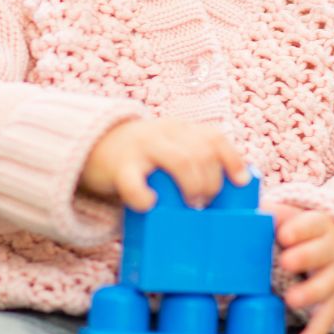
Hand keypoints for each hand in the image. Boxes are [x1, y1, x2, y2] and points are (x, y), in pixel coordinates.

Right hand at [79, 118, 248, 211]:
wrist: (92, 144)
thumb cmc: (142, 156)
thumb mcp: (169, 147)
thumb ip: (192, 159)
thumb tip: (227, 189)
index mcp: (180, 129)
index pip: (213, 137)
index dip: (232, 159)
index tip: (241, 182)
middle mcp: (164, 133)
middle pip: (201, 152)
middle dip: (211, 181)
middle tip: (206, 201)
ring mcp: (142, 147)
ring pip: (179, 161)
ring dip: (192, 186)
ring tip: (191, 205)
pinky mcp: (119, 167)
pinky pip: (134, 181)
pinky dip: (144, 196)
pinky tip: (150, 204)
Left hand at [265, 202, 333, 333]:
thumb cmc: (312, 234)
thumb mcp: (301, 217)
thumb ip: (276, 213)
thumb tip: (247, 208)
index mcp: (320, 226)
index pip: (312, 224)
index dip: (298, 229)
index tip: (283, 234)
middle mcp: (331, 252)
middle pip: (321, 253)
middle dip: (304, 257)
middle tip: (286, 261)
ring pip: (324, 287)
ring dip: (309, 293)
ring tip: (290, 300)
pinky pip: (325, 320)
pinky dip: (315, 333)